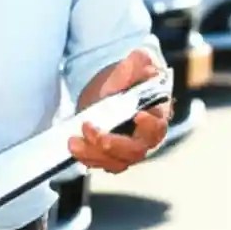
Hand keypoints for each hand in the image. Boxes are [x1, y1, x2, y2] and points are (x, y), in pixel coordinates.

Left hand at [69, 48, 170, 173]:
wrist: (109, 88)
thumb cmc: (125, 79)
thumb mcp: (131, 66)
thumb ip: (136, 66)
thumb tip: (146, 66)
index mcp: (156, 116)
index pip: (157, 126)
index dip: (149, 125)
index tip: (137, 115)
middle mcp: (145, 138)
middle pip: (134, 151)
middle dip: (111, 143)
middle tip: (89, 129)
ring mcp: (128, 149)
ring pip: (116, 162)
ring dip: (93, 154)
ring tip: (73, 141)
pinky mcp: (110, 154)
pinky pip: (101, 163)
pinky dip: (87, 158)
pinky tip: (74, 148)